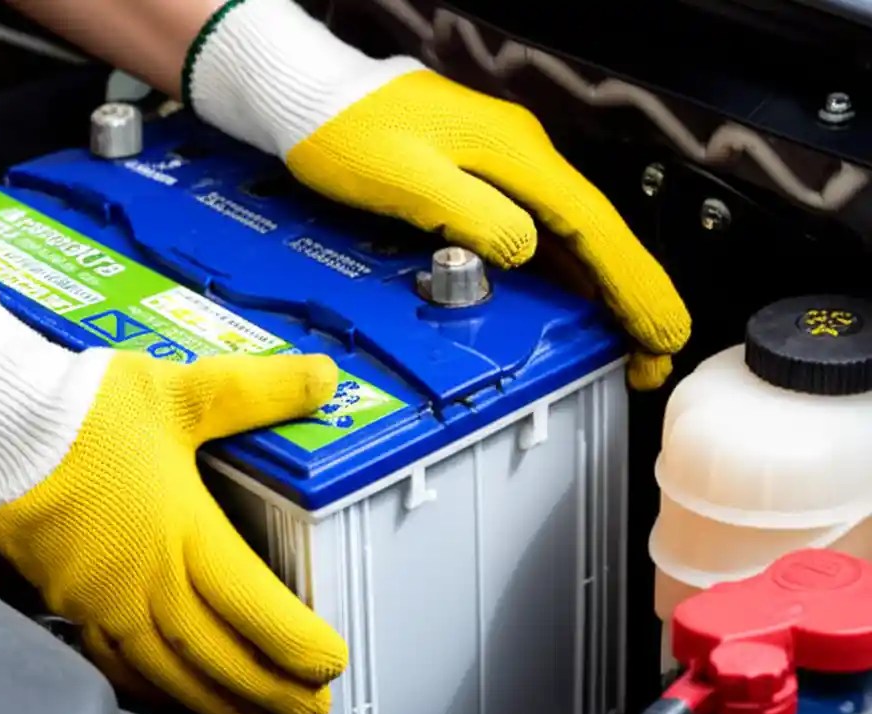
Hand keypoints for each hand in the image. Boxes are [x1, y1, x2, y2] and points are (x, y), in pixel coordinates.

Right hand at [0, 278, 346, 713]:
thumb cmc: (86, 409)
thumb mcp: (183, 389)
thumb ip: (258, 391)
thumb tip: (323, 378)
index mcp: (183, 531)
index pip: (253, 605)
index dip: (296, 643)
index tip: (329, 662)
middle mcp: (146, 579)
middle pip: (216, 656)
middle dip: (268, 692)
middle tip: (310, 712)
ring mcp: (103, 599)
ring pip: (168, 673)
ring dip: (217, 703)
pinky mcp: (69, 603)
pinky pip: (117, 664)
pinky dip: (154, 689)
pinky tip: (172, 697)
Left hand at [186, 0, 690, 388]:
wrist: (311, 97)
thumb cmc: (346, 134)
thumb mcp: (407, 180)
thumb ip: (473, 215)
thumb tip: (529, 252)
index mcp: (515, 154)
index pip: (594, 227)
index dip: (632, 285)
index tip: (660, 335)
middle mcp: (523, 155)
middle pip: (598, 232)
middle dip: (635, 297)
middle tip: (655, 358)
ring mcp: (506, 164)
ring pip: (574, 234)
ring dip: (606, 290)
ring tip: (629, 346)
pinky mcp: (483, 175)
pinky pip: (542, 228)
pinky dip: (567, 271)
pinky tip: (575, 303)